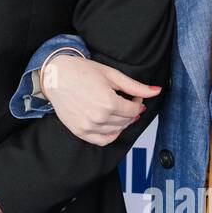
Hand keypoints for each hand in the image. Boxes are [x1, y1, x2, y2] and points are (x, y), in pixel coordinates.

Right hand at [41, 54, 159, 144]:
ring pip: (116, 131)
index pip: (134, 110)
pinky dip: (111, 135)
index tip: (135, 98)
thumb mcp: (111, 75)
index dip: (138, 104)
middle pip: (126, 121)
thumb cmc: (80, 72)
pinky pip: (102, 141)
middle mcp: (99, 117)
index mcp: (108, 102)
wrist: (55, 76)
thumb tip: (156, 91)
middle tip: (127, 102)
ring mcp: (88, 126)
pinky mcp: (79, 131)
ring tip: (117, 110)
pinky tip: (111, 125)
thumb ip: (135, 86)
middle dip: (131, 112)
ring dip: (122, 122)